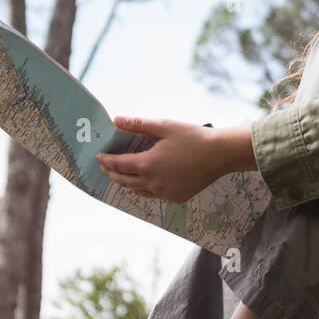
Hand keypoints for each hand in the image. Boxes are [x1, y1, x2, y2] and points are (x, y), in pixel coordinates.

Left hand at [96, 117, 237, 203]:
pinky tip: (147, 182)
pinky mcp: (176, 197)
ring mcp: (165, 193)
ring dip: (127, 183)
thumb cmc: (193, 137)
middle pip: (124, 181)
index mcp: (147, 164)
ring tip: (122, 175)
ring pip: (138, 191)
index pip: (118, 165)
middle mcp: (152, 183)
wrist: (220, 154)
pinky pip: (155, 195)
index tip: (98, 157)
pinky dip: (145, 189)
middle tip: (105, 167)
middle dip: (111, 173)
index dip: (106, 161)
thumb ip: (138, 124)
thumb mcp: (164, 126)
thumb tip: (116, 120)